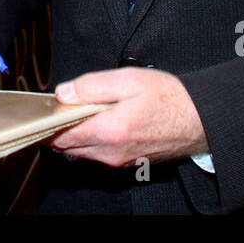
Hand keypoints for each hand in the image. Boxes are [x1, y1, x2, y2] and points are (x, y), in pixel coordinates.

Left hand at [50, 68, 206, 166]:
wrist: (199, 120)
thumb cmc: (168, 97)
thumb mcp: (128, 80)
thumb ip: (92, 86)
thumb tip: (62, 93)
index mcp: (109, 131)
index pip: (61, 136)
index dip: (48, 123)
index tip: (44, 109)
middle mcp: (111, 153)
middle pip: (68, 147)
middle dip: (57, 130)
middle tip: (57, 108)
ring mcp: (119, 161)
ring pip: (82, 152)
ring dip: (74, 135)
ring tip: (78, 112)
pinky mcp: (127, 163)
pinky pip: (98, 155)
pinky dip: (90, 141)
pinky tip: (97, 122)